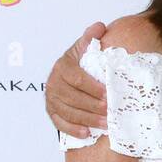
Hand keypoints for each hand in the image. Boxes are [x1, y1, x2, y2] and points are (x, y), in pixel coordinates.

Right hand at [45, 22, 107, 137]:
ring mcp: (51, 99)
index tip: (108, 94)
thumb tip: (100, 27)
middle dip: (93, 106)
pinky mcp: (51, 112)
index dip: (93, 88)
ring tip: (105, 124)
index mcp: (62, 66)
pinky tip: (87, 133)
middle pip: (73, 98)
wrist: (67, 75)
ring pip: (68, 112)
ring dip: (87, 120)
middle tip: (110, 112)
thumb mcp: (84, 49)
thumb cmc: (79, 63)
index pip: (77, 79)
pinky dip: (73, 129)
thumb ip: (91, 39)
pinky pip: (60, 123)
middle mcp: (53, 83)